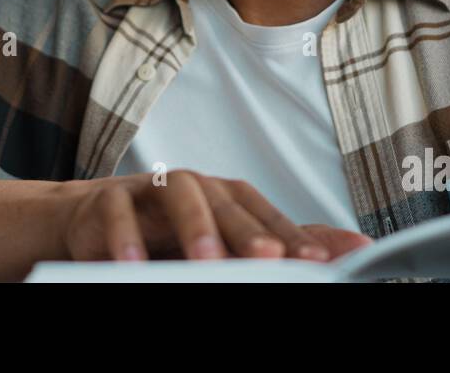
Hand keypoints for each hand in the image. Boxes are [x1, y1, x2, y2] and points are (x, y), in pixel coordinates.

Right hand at [59, 170, 370, 261]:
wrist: (92, 220)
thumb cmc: (168, 233)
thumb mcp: (226, 240)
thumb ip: (285, 242)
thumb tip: (357, 248)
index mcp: (224, 196)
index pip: (263, 211)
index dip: (289, 233)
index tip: (316, 262)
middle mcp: (193, 186)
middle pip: (225, 200)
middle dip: (248, 229)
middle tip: (268, 257)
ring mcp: (150, 189)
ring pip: (177, 194)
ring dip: (195, 226)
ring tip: (206, 260)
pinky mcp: (108, 199)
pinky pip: (118, 210)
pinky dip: (126, 237)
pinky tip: (135, 264)